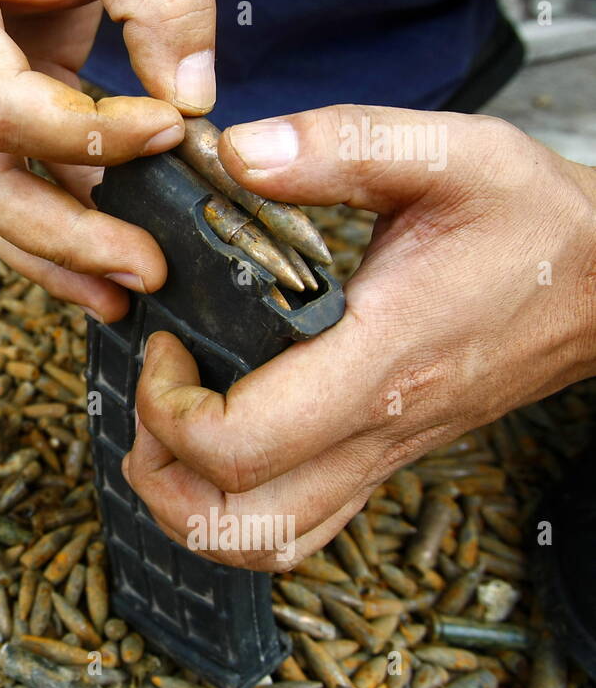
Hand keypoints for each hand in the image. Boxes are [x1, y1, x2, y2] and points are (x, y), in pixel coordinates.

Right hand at [0, 0, 216, 321]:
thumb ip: (161, 0)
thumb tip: (193, 106)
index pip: (4, 110)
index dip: (90, 138)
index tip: (171, 130)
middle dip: (65, 238)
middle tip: (145, 270)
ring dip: (58, 257)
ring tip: (126, 294)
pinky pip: (17, 188)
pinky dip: (60, 231)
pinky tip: (108, 265)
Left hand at [124, 105, 595, 569]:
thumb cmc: (535, 223)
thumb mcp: (451, 154)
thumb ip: (342, 145)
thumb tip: (239, 153)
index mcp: (377, 363)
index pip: (240, 445)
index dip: (168, 409)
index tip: (164, 342)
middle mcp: (373, 430)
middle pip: (235, 522)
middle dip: (160, 473)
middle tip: (153, 392)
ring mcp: (379, 456)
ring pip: (261, 542)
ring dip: (189, 503)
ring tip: (168, 425)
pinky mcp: (382, 456)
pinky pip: (295, 524)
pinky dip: (234, 508)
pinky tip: (216, 444)